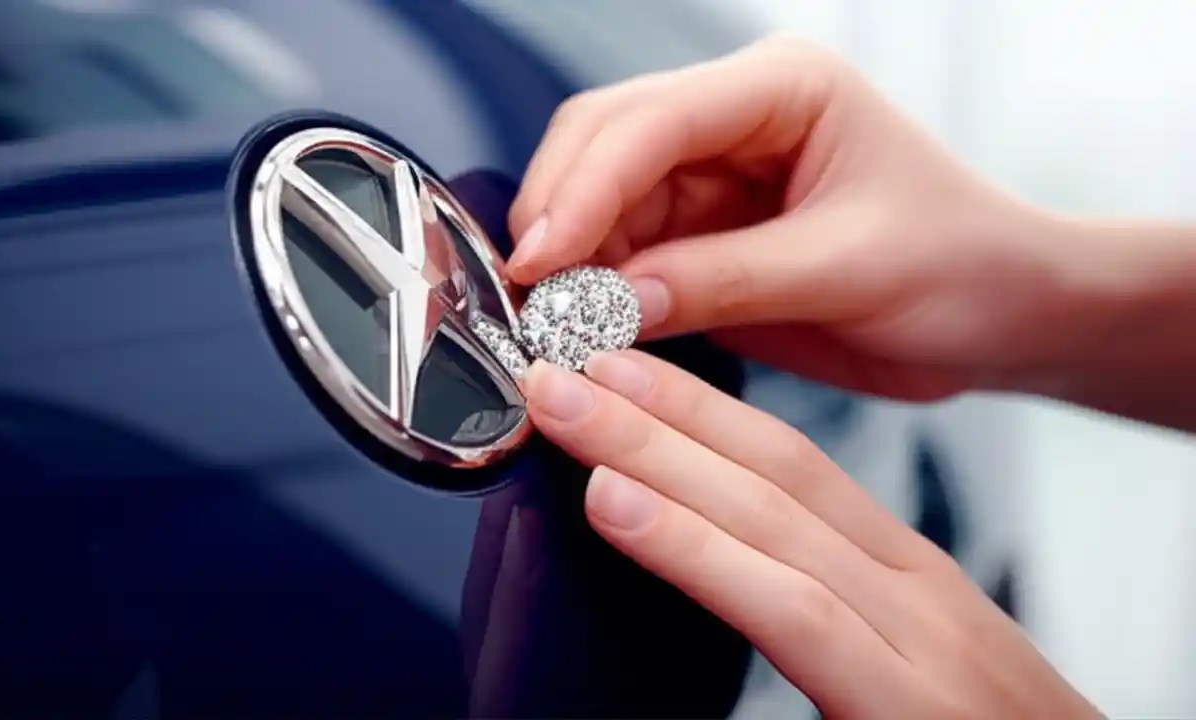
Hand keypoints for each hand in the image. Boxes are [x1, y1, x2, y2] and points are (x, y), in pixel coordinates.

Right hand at [505, 36, 1123, 402]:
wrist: (1001, 315)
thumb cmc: (961, 267)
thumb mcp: (846, 270)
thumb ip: (722, 281)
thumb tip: (606, 302)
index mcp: (784, 89)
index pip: (652, 121)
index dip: (584, 189)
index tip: (539, 262)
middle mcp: (736, 119)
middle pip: (603, 144)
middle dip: (560, 217)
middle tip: (530, 298)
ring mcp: (715, 176)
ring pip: (602, 201)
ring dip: (570, 261)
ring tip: (553, 324)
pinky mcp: (704, 234)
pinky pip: (625, 253)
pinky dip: (596, 290)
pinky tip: (584, 326)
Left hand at [521, 352, 1102, 718]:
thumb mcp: (907, 664)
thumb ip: (825, 610)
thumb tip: (732, 568)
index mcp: (910, 580)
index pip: (794, 468)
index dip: (699, 411)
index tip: (620, 368)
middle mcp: (915, 592)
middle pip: (771, 469)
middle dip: (658, 408)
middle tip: (559, 361)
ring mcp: (921, 643)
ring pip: (769, 518)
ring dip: (653, 450)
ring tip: (565, 404)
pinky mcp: (909, 706)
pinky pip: (788, 611)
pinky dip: (697, 551)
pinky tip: (617, 504)